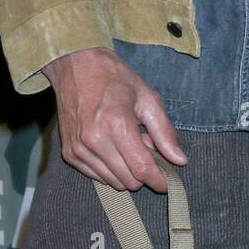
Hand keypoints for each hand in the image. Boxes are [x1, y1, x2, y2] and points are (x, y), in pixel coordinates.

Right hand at [43, 46, 187, 192]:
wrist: (76, 65)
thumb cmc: (116, 79)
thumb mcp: (148, 98)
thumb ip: (165, 132)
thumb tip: (180, 160)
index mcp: (117, 123)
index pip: (141, 168)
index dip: (158, 180)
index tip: (167, 183)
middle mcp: (94, 140)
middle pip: (128, 179)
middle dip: (144, 171)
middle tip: (146, 146)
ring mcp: (78, 149)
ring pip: (113, 182)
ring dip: (127, 170)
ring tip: (128, 143)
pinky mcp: (69, 154)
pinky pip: (96, 177)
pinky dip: (110, 169)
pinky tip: (113, 147)